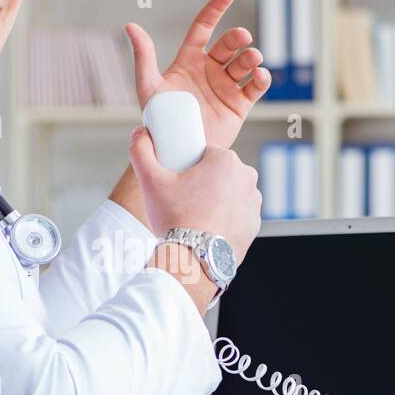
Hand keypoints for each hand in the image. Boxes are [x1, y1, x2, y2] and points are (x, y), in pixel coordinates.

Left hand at [125, 0, 270, 149]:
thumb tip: (130, 25)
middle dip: (237, 38)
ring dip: (251, 56)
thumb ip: (143, 56)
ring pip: (245, 63)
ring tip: (252, 60)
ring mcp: (226, 86)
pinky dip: (262, 78)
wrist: (176, 151)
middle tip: (242, 39)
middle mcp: (209, 70)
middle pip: (228, 44)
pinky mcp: (239, 105)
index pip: (204, 26)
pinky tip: (260, 76)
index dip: (216, 8)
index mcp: (188, 60)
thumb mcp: (148, 87)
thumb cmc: (158, 121)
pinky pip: (255, 87)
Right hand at [128, 126, 261, 264]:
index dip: (190, 166)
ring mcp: (254, 203)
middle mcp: (247, 177)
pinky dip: (225, 219)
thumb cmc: (176, 219)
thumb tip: (139, 134)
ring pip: (229, 193)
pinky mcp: (255, 224)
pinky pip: (238, 215)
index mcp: (226, 160)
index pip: (206, 154)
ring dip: (217, 200)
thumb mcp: (151, 182)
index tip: (179, 181)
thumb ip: (141, 152)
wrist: (193, 260)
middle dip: (204, 183)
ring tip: (196, 215)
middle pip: (219, 173)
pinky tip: (208, 228)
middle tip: (184, 200)